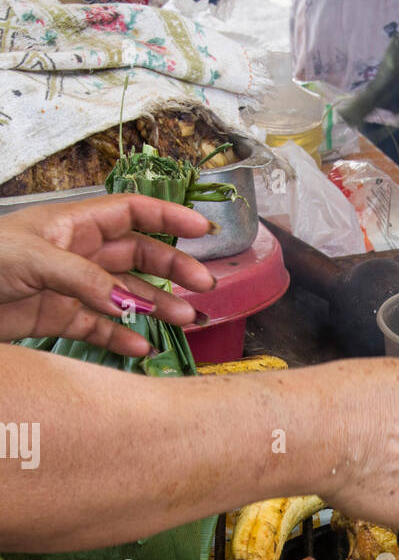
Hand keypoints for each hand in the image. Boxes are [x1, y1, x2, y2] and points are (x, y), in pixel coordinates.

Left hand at [0, 194, 216, 351]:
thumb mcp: (33, 260)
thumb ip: (84, 279)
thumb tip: (126, 301)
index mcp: (73, 224)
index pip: (132, 213)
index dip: (168, 218)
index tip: (203, 230)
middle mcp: (78, 253)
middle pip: (138, 256)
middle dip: (173, 270)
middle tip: (203, 287)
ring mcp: (72, 288)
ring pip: (126, 295)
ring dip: (156, 307)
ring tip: (185, 320)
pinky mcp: (60, 319)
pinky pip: (102, 329)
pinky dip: (123, 338)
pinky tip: (142, 346)